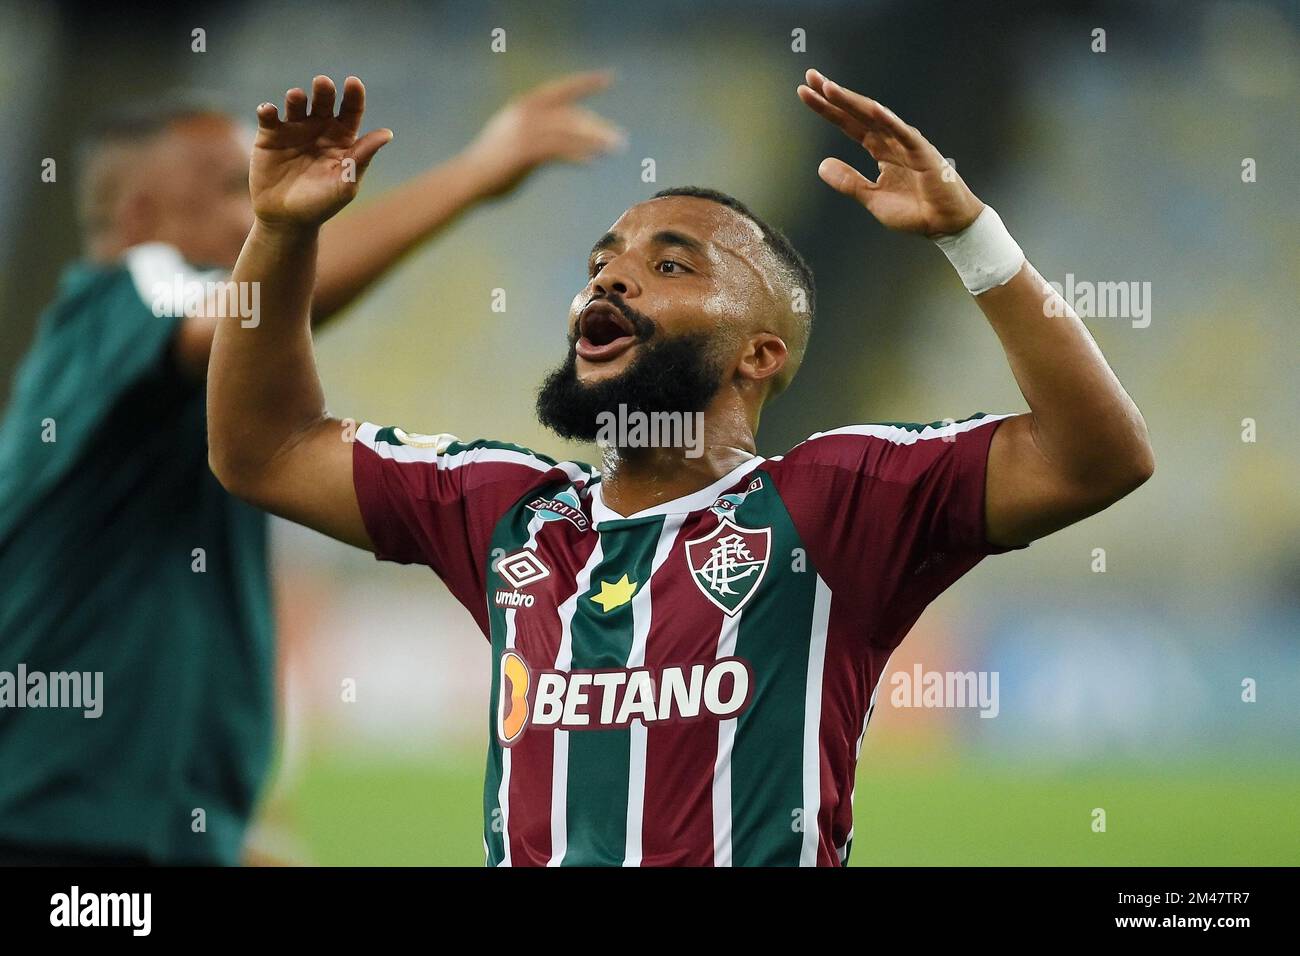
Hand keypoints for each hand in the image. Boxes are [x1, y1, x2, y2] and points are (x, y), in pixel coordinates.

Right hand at [251, 75, 392, 229]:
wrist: (287, 220)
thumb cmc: (321, 204)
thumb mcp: (345, 183)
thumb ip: (363, 157)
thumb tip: (387, 133)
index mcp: (342, 138)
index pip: (350, 110)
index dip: (353, 95)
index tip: (353, 83)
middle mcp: (319, 129)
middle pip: (324, 102)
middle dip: (324, 90)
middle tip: (323, 83)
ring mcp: (294, 130)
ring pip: (296, 105)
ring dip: (296, 98)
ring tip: (296, 97)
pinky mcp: (269, 135)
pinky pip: (268, 117)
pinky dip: (267, 110)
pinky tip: (269, 111)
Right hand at [460, 71, 624, 198]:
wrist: (467, 179)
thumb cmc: (491, 165)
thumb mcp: (513, 139)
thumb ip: (535, 133)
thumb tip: (560, 139)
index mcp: (523, 105)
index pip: (561, 88)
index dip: (585, 82)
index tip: (608, 78)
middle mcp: (526, 113)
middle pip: (572, 113)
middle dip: (599, 126)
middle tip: (620, 138)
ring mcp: (526, 132)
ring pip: (570, 131)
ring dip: (596, 140)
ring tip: (616, 149)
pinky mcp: (526, 152)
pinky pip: (560, 150)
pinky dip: (579, 155)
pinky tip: (593, 162)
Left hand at [797, 69, 983, 237]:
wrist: (944, 224)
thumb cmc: (914, 211)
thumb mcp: (872, 198)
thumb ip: (849, 181)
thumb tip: (821, 165)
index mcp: (879, 149)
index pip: (848, 124)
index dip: (827, 109)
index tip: (805, 92)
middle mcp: (891, 140)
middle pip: (858, 113)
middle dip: (834, 95)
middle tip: (811, 76)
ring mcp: (907, 143)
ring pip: (876, 117)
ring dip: (853, 102)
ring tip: (830, 88)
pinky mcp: (923, 152)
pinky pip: (904, 133)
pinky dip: (889, 121)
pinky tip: (872, 108)